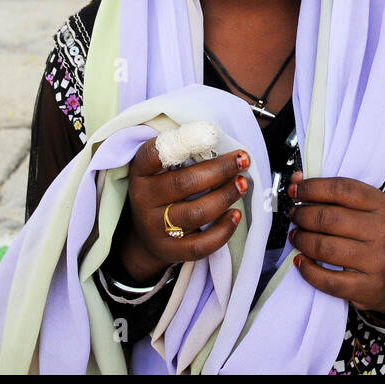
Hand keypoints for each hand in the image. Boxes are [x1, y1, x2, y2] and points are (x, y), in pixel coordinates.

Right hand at [114, 136, 250, 284]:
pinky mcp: (170, 251)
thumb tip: (221, 142)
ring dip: (225, 196)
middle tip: (242, 159)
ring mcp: (156, 227)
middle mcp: (144, 199)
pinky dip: (223, 230)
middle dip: (219, 170)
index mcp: (141, 172)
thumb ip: (182, 153)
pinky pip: (200, 245)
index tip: (211, 133)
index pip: (154, 154)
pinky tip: (235, 215)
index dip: (182, 142)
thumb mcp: (160, 169)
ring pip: (195, 213)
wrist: (145, 238)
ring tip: (242, 184)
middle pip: (183, 183)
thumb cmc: (162, 192)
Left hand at [287, 171, 384, 318]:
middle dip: (303, 215)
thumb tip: (296, 180)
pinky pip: (327, 280)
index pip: (341, 189)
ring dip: (302, 240)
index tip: (295, 190)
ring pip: (325, 248)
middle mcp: (382, 231)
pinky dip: (307, 270)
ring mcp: (377, 260)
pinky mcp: (367, 287)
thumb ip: (330, 193)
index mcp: (381, 205)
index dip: (312, 188)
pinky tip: (300, 261)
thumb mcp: (360, 210)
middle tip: (294, 216)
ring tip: (296, 236)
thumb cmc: (369, 236)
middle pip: (329, 219)